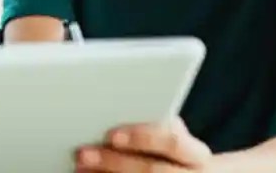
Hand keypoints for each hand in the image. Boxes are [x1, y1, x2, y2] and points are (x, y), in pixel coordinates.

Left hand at [75, 117, 213, 171]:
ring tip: (80, 169)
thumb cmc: (178, 153)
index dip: (142, 137)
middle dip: (115, 162)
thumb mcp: (177, 138)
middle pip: (153, 170)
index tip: (111, 135)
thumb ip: (157, 126)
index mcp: (194, 153)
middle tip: (83, 154)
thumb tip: (116, 109)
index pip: (172, 141)